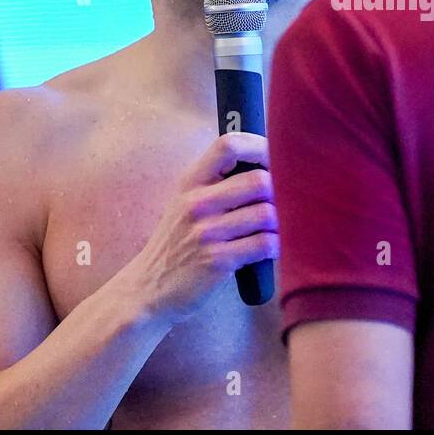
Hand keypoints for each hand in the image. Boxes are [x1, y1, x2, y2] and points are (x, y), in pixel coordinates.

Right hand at [124, 132, 278, 326]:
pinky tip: (273, 248)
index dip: (259, 146)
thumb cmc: (175, 244)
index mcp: (190, 183)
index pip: (228, 145)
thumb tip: (264, 165)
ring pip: (266, 213)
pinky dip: (277, 245)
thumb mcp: (185, 205)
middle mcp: (197, 203)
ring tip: (280, 228)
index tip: (276, 157)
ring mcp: (207, 233)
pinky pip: (264, 244)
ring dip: (281, 222)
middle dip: (280, 192)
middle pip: (258, 180)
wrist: (147, 289)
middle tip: (286, 203)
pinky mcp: (217, 261)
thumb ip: (216, 184)